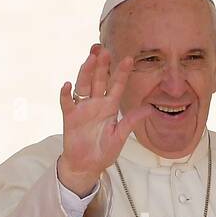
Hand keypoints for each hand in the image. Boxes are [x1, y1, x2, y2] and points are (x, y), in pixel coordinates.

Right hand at [58, 48, 152, 194]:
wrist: (87, 166)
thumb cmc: (103, 152)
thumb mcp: (120, 136)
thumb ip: (131, 121)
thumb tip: (149, 109)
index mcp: (110, 107)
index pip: (117, 85)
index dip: (122, 72)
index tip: (129, 58)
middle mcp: (96, 104)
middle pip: (99, 80)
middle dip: (102, 65)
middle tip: (104, 50)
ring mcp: (82, 109)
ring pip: (83, 85)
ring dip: (86, 72)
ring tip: (90, 59)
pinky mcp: (70, 117)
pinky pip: (67, 102)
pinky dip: (65, 94)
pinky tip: (67, 85)